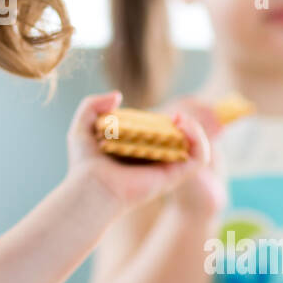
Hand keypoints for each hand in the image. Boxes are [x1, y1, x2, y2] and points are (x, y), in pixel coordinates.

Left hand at [66, 91, 217, 217]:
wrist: (90, 187)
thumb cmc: (84, 163)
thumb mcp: (82, 126)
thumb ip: (93, 105)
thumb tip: (118, 96)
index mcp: (136, 151)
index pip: (157, 135)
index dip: (164, 122)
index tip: (158, 113)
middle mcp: (153, 161)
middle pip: (178, 140)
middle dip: (183, 125)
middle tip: (174, 116)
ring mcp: (165, 169)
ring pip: (193, 148)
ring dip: (195, 129)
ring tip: (181, 118)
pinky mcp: (174, 176)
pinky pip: (199, 158)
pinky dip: (199, 139)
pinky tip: (184, 125)